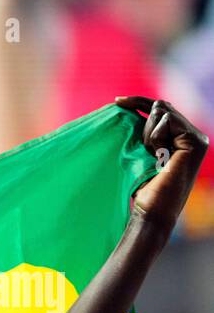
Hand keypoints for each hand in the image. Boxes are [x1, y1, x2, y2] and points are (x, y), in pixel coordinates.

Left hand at [114, 96, 209, 231]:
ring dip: (148, 133)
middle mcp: (193, 135)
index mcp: (181, 137)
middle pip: (161, 107)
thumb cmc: (142, 189)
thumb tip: (132, 110)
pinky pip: (167, 121)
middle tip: (145, 151)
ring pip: (162, 112)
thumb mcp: (140, 154)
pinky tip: (158, 155)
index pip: (161, 109)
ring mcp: (197, 138)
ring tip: (153, 157)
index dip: (138, 102)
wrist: (151, 211)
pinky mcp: (195, 142)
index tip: (116, 101)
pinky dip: (155, 136)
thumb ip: (144, 133)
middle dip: (143, 123)